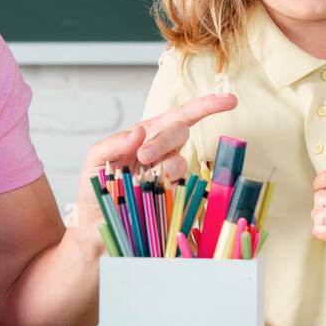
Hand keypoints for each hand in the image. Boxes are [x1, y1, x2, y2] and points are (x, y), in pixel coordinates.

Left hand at [74, 92, 237, 243]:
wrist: (95, 225)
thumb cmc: (95, 189)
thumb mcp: (95, 160)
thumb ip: (114, 143)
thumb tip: (140, 132)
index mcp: (147, 135)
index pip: (180, 115)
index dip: (206, 106)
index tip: (230, 100)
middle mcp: (162, 151)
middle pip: (180, 132)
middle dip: (163, 141)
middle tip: (143, 156)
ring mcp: (169, 174)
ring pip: (180, 161)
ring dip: (163, 166)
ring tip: (141, 178)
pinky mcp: (173, 196)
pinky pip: (177, 187)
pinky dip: (163, 187)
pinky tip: (147, 193)